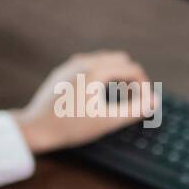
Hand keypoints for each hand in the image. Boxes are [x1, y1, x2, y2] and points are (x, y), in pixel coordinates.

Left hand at [11, 50, 157, 153]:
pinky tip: (96, 95)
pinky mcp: (62, 71)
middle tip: (133, 100)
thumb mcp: (107, 121)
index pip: (133, 69)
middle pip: (120, 60)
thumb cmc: (70, 126)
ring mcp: (71, 64)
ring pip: (104, 60)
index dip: (144, 86)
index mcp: (98, 70)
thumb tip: (153, 102)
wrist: (35, 128)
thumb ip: (133, 110)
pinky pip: (89, 65)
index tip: (145, 104)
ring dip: (116, 74)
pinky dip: (101, 75)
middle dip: (131, 77)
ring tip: (118, 97)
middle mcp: (85, 61)